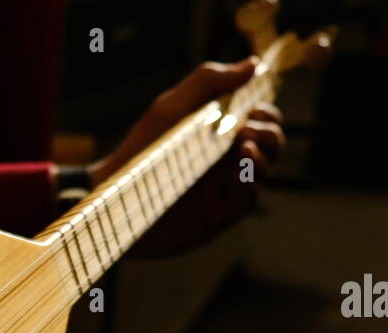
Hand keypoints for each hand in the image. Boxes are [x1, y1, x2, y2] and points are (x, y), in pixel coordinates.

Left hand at [89, 58, 285, 256]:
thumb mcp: (173, 108)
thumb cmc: (141, 150)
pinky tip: (237, 172)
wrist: (116, 196)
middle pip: (271, 142)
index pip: (261, 118)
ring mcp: (225, 187)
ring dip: (264, 154)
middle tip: (246, 129)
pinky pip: (250, 198)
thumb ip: (210, 82)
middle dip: (269, 131)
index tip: (253, 109)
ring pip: (265, 169)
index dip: (266, 112)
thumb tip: (253, 64)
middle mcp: (226, 158)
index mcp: (219, 131)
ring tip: (243, 148)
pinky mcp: (220, 214)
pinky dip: (251, 182)